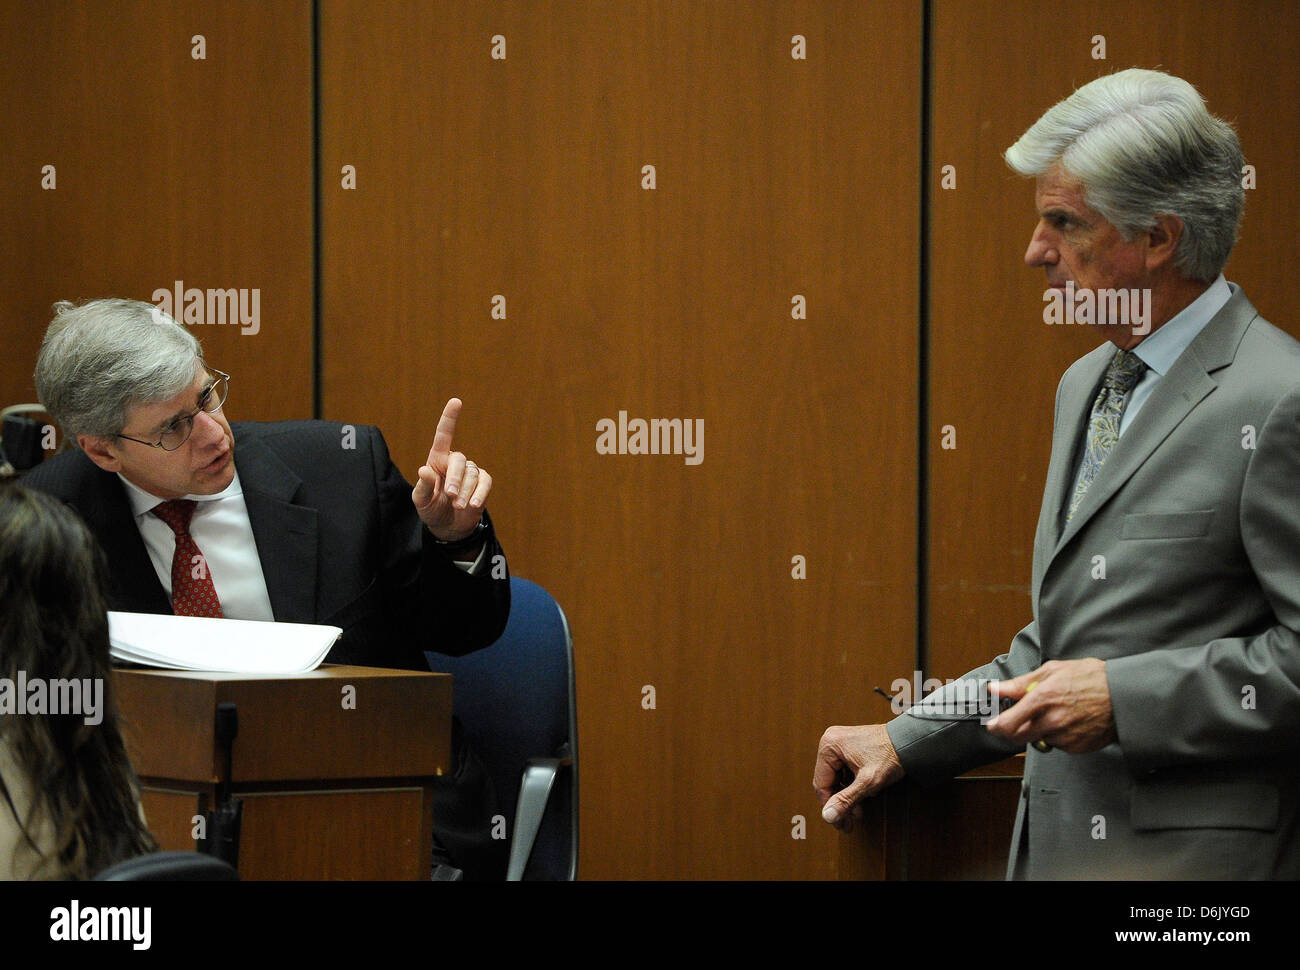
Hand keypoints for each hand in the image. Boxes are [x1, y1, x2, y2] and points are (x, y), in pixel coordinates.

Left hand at [411, 398, 492, 541]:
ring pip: (472, 474)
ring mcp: (470, 472)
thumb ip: (422, 486)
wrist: (448, 527)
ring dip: (464, 492)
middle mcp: (454, 462)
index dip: (449, 418)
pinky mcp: (482, 484)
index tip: (456, 401)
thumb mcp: (421, 501)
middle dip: (454, 479)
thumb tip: (424, 469)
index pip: (443, 436)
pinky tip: (472, 505)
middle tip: (449, 496)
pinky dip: (479, 494)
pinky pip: (485, 483)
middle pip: (459, 461)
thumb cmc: (431, 509)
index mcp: (437, 460)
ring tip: (458, 506)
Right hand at [813, 724, 903, 831]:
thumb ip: (846, 800)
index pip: (821, 783)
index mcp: (829, 746)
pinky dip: (852, 786)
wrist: (909, 741)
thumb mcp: (868, 782)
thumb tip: (828, 815)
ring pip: (837, 778)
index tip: (838, 822)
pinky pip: (844, 772)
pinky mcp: (848, 747)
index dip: (830, 806)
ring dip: (847, 796)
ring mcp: (840, 743)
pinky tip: (862, 797)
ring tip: (858, 812)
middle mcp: (831, 741)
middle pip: (828, 781)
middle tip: (848, 822)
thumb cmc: (891, 754)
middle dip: (841, 802)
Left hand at [986, 659, 1115, 753]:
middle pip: (1019, 737)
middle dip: (1013, 730)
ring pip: (1039, 740)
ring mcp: (1066, 736)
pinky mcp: (1077, 747)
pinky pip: (1058, 745)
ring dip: (1039, 730)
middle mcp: (1053, 720)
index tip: (992, 725)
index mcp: (1044, 698)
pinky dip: (1058, 736)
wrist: (1124, 695)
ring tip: (1057, 712)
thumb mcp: (1053, 670)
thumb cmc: (1091, 678)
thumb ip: (1020, 683)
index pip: (1009, 722)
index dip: (996, 726)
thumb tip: (996, 688)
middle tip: (1019, 719)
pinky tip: (1070, 722)